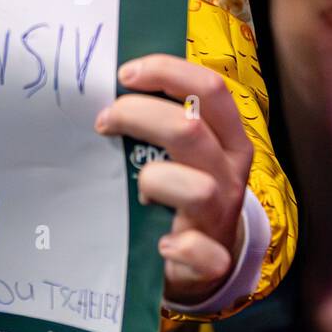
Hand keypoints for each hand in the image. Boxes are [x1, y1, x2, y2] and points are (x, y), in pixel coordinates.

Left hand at [95, 54, 252, 305]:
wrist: (206, 259)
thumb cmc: (182, 186)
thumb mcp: (182, 148)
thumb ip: (159, 116)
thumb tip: (109, 82)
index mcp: (227, 137)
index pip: (210, 88)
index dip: (166, 71)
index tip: (124, 74)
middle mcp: (228, 171)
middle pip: (189, 129)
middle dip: (137, 115)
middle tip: (104, 121)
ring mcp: (222, 215)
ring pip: (195, 188)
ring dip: (153, 182)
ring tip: (136, 189)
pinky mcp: (214, 259)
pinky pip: (202, 253)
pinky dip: (179, 248)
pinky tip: (161, 244)